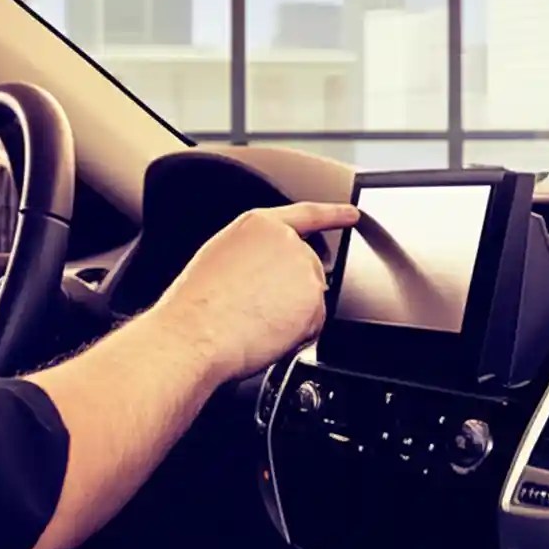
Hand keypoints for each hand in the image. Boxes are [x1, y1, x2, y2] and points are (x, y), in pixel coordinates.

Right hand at [152, 203, 359, 380]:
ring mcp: (304, 271)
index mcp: (260, 226)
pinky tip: (268, 333)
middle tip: (257, 309)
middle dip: (292, 290)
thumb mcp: (221, 259)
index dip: (333, 214)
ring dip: (292, 313)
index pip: (307, 215)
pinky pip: (314, 322)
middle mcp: (288, 243)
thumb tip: (266, 273)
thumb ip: (254, 254)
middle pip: (308, 267)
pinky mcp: (314, 302)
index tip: (351, 214)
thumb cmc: (197, 305)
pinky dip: (297, 333)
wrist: (197, 334)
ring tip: (256, 320)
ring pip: (310, 297)